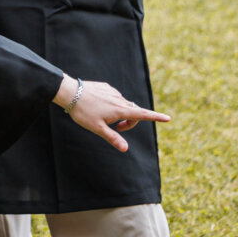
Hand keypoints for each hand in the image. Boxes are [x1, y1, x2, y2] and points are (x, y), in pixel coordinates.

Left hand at [54, 76, 169, 151]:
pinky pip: (114, 97)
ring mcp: (112, 92)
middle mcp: (119, 99)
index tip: (168, 118)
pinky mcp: (106, 87)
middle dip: (129, 122)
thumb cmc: (82, 112)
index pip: (142, 114)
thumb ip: (112, 138)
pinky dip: (112, 104)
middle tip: (116, 129)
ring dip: (120, 113)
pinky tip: (98, 105)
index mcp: (119, 110)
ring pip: (123, 104)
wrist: (69, 92)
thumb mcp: (97, 128)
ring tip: (103, 117)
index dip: (155, 117)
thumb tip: (126, 149)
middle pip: (133, 112)